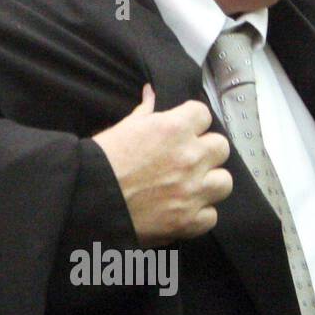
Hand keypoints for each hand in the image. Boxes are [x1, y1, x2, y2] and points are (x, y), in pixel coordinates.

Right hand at [93, 84, 232, 242]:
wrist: (89, 201)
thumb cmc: (101, 163)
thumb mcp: (123, 129)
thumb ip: (145, 112)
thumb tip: (151, 94)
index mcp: (174, 129)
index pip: (204, 114)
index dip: (193, 123)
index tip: (185, 131)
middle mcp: (189, 157)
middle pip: (221, 147)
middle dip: (207, 152)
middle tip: (190, 159)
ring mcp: (192, 190)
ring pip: (224, 182)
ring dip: (210, 183)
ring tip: (192, 186)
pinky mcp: (188, 220)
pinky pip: (211, 216)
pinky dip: (199, 215)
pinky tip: (184, 210)